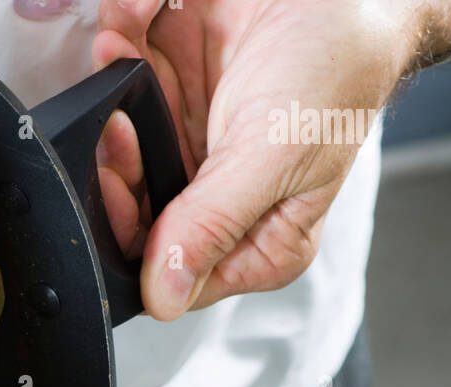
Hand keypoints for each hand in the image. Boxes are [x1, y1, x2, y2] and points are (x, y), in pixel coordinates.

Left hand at [93, 0, 450, 319]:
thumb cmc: (337, 64)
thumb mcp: (275, 156)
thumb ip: (213, 225)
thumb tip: (165, 296)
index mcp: (258, 239)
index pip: (173, 271)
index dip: (133, 239)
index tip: (118, 190)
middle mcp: (219, 198)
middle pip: (135, 214)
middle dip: (118, 165)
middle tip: (119, 126)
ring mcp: (192, 141)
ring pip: (117, 148)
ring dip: (113, 99)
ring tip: (124, 55)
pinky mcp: (175, 88)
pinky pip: (122, 82)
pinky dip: (121, 48)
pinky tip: (132, 27)